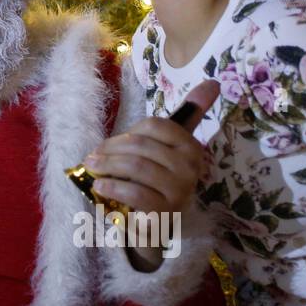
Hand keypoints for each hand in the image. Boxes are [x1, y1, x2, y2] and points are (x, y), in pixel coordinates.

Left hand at [84, 79, 219, 216]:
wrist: (156, 223)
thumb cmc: (157, 178)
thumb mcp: (168, 145)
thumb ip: (190, 113)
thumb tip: (213, 82)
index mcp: (190, 146)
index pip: (154, 126)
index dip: (125, 133)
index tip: (107, 144)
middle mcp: (191, 167)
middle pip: (141, 145)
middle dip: (111, 149)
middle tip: (92, 157)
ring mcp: (180, 190)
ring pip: (136, 166)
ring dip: (107, 166)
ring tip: (92, 168)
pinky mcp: (165, 211)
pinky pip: (135, 192)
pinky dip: (113, 186)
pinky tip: (99, 185)